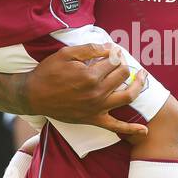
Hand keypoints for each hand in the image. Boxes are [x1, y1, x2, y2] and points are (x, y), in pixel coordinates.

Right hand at [27, 43, 148, 137]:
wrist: (33, 95)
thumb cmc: (48, 72)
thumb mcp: (66, 54)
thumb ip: (90, 49)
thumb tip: (110, 47)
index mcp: (90, 75)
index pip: (114, 60)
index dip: (115, 53)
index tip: (111, 50)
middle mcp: (97, 92)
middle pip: (123, 75)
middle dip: (124, 64)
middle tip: (119, 60)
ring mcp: (97, 107)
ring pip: (128, 96)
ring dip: (139, 86)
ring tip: (142, 77)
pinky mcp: (93, 119)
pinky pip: (116, 127)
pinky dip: (131, 129)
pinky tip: (144, 130)